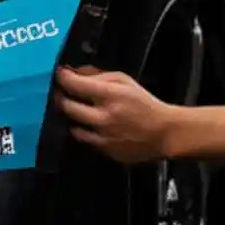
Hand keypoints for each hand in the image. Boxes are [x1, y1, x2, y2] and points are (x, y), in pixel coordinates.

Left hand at [53, 66, 179, 163]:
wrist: (164, 133)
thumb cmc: (145, 103)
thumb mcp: (125, 81)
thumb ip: (99, 75)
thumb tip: (76, 73)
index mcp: (110, 96)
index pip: (75, 85)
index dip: (63, 78)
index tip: (60, 74)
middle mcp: (102, 117)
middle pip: (68, 107)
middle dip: (62, 98)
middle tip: (62, 93)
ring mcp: (102, 137)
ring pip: (73, 127)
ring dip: (72, 118)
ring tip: (76, 111)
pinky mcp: (105, 151)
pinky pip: (86, 140)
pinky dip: (85, 132)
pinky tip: (90, 126)